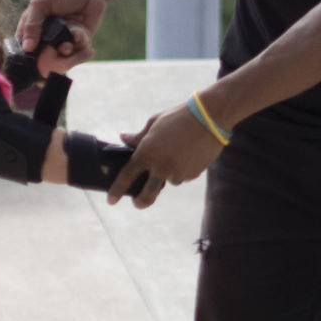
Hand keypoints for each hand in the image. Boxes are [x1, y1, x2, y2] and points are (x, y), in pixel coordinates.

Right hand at [18, 0, 104, 71]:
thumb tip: (26, 48)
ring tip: (73, 35)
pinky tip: (81, 31)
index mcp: (33, 27)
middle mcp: (47, 37)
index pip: (25, 47)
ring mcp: (63, 40)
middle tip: (59, 47)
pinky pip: (78, 52)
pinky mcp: (79, 42)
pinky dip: (80, 42)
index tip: (34, 57)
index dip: (28, 55)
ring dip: (68, 48)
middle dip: (52, 56)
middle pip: (44, 59)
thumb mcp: (41, 4)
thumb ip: (32, 25)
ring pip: (63, 58)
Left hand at [108, 103, 223, 207]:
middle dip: (140, 202)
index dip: (116, 191)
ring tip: (177, 151)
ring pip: (168, 181)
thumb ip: (137, 137)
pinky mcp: (192, 175)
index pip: (126, 177)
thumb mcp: (154, 123)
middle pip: (146, 195)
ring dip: (169, 173)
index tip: (111, 201)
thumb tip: (123, 138)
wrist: (209, 118)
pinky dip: (183, 168)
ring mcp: (177, 173)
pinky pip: (183, 175)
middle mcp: (160, 167)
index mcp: (146, 153)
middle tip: (137, 202)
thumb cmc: (178, 117)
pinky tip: (189, 152)